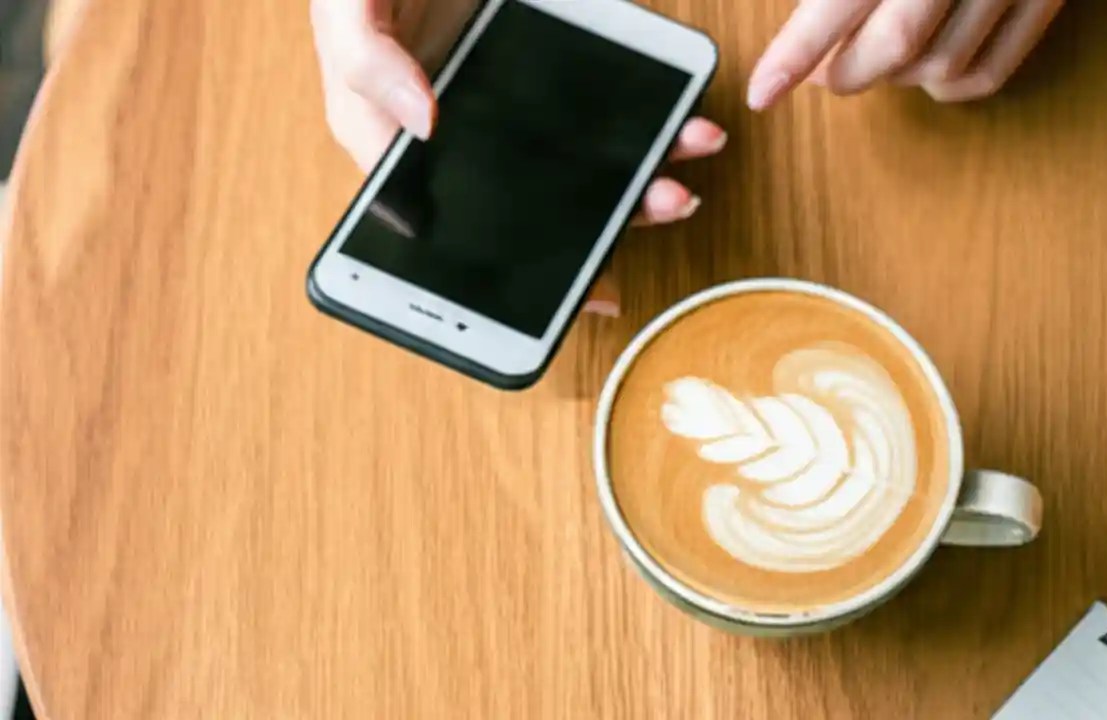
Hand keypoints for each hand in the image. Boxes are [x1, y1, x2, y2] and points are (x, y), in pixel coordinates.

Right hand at [311, 0, 725, 315]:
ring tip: (679, 179)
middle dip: (607, 219)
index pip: (464, 227)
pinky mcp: (556, 58)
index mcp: (403, 145)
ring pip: (583, 161)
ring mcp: (516, 101)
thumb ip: (368, 64)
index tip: (590, 290)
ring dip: (638, 175)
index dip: (526, 265)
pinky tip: (683, 122)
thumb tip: (422, 123)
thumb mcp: (346, 12)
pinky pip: (607, 101)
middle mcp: (465, 134)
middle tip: (659, 210)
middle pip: (542, 201)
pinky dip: (650, 117)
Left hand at [747, 0, 1062, 108]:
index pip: (841, 3)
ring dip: (892, 77)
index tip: (763, 92)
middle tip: (817, 71)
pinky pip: (987, 75)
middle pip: (893, 48)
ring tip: (868, 56)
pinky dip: (943, 86)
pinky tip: (919, 68)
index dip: (795, 53)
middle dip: (844, 72)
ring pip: (939, 69)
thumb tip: (804, 9)